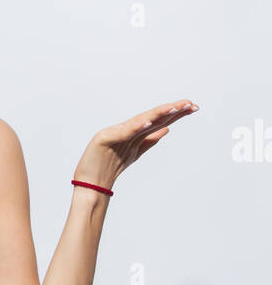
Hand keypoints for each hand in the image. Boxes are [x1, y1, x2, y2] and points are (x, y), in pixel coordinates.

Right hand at [74, 99, 198, 190]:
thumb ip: (149, 140)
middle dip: (172, 110)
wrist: (90, 182)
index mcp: (136, 134)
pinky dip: (136, 127)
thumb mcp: (134, 152)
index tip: (194, 107)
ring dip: (158, 114)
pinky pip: (124, 133)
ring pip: (141, 121)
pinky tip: (148, 122)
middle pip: (154, 118)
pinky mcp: (106, 139)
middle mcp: (128, 130)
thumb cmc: (107, 166)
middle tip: (190, 103)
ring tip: (174, 108)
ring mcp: (117, 134)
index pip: (160, 120)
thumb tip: (167, 130)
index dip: (176, 113)